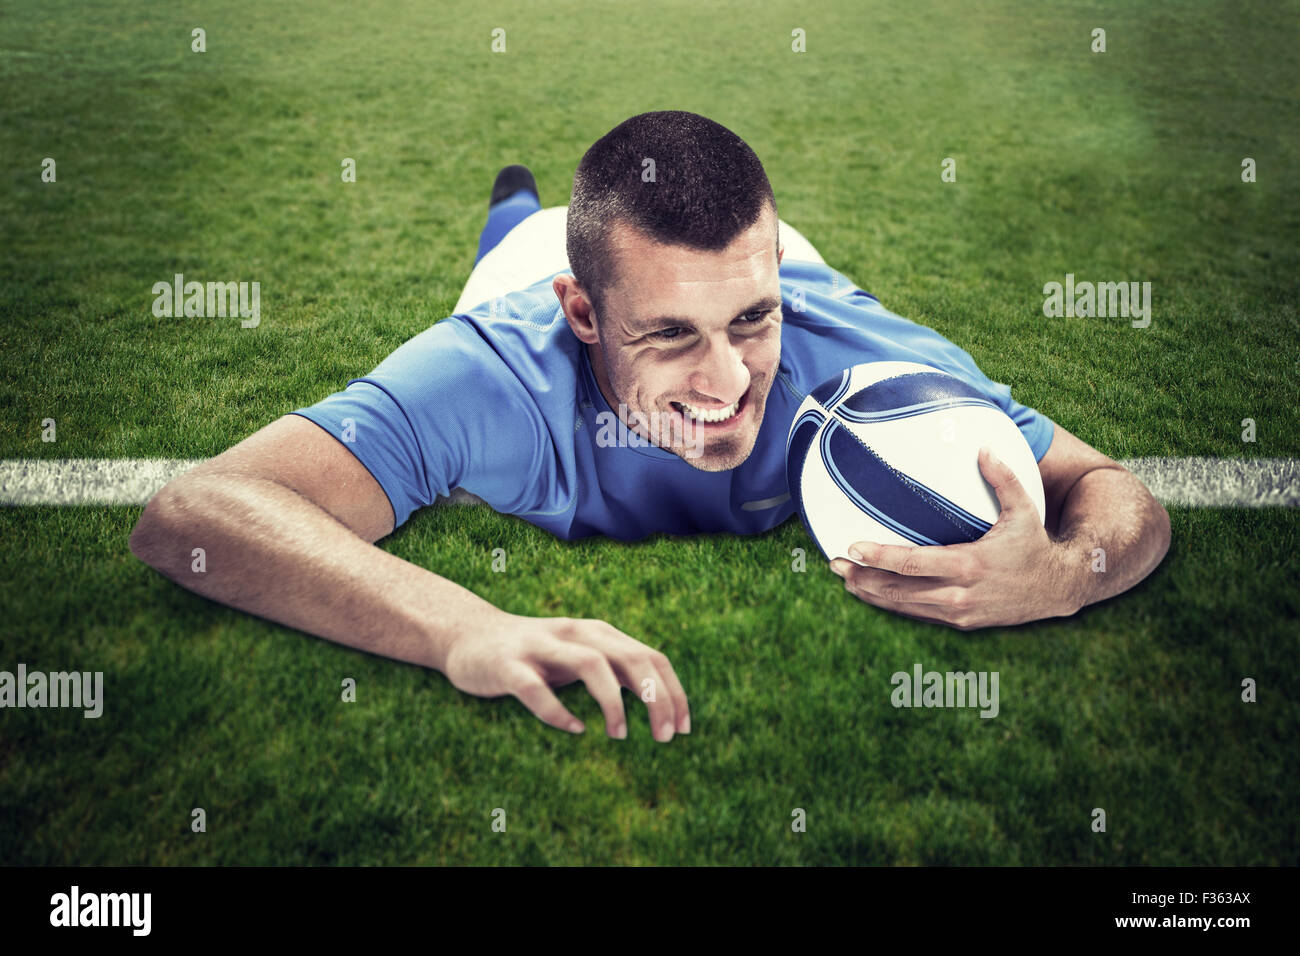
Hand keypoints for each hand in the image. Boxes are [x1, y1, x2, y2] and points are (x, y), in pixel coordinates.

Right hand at [442, 613, 689, 740]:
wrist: (468, 636)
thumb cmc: (535, 657)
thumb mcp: (580, 658)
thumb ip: (615, 672)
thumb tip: (663, 706)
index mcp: (598, 633)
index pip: (650, 657)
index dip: (674, 692)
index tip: (684, 730)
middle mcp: (576, 634)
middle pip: (630, 658)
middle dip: (656, 698)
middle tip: (665, 738)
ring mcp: (541, 646)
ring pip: (591, 665)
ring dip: (613, 703)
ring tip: (621, 736)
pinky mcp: (509, 665)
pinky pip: (535, 689)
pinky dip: (558, 712)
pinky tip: (574, 730)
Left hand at [829, 447, 1077, 629]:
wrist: (1058, 588)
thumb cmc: (1035, 544)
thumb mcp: (1023, 509)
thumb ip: (1002, 478)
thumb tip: (983, 447)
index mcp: (971, 564)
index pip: (914, 563)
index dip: (880, 557)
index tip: (853, 547)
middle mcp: (961, 593)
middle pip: (899, 589)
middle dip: (863, 578)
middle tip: (834, 563)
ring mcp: (959, 613)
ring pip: (904, 606)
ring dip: (871, 593)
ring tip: (844, 578)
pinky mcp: (960, 623)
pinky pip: (918, 614)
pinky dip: (892, 605)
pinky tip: (872, 594)